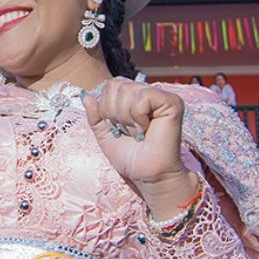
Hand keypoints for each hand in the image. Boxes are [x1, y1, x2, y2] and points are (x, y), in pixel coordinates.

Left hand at [84, 79, 197, 215]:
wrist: (145, 173)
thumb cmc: (129, 156)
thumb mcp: (104, 134)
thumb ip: (95, 114)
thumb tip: (86, 95)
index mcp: (134, 97)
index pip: (112, 85)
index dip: (106, 107)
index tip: (117, 128)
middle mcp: (148, 93)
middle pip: (117, 85)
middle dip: (114, 113)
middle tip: (127, 131)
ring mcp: (161, 96)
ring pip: (128, 90)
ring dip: (125, 118)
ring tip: (137, 132)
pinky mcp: (172, 102)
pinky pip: (143, 97)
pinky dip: (138, 116)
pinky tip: (145, 129)